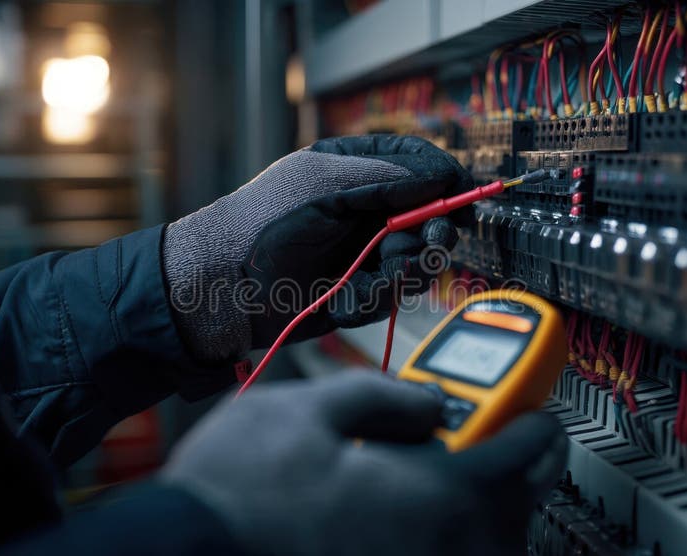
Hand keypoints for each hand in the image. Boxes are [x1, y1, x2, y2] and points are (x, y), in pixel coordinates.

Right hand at [160, 372, 567, 555]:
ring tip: (453, 477)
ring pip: (491, 548)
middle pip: (520, 508)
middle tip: (504, 438)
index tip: (532, 411)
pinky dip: (454, 543)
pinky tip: (418, 522)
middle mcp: (445, 553)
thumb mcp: (308, 409)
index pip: (524, 453)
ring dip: (490, 512)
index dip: (533, 420)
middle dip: (520, 467)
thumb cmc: (238, 492)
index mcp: (438, 495)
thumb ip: (384, 397)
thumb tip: (429, 404)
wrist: (184, 555)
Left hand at [163, 136, 471, 362]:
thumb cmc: (261, 223)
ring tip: (376, 275)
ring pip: (418, 258)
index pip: (417, 164)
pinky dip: (375, 297)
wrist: (223, 287)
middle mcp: (365, 210)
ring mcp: (364, 251)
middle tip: (432, 242)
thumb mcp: (325, 185)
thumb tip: (444, 175)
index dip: (446, 179)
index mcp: (354, 170)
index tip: (463, 197)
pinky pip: (393, 294)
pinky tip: (345, 298)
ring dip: (404, 269)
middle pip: (429, 215)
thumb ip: (388, 177)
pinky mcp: (360, 291)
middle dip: (434, 230)